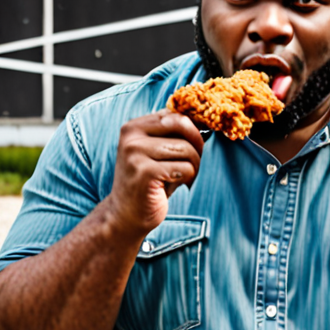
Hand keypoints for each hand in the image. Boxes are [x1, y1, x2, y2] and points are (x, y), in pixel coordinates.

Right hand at [105, 110, 203, 237]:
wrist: (125, 215)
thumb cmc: (149, 183)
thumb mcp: (157, 152)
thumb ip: (172, 134)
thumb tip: (204, 120)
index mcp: (134, 126)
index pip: (175, 114)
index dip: (192, 130)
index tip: (194, 147)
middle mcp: (132, 136)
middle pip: (182, 126)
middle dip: (197, 145)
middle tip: (195, 162)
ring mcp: (135, 153)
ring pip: (186, 149)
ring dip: (194, 166)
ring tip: (184, 177)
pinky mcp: (145, 172)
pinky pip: (185, 168)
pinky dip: (188, 179)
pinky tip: (176, 185)